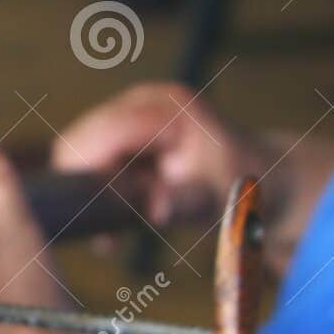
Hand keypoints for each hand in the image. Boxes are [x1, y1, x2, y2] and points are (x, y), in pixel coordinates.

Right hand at [51, 81, 261, 226]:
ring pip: (75, 148)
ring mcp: (130, 109)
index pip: (101, 133)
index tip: (93, 220)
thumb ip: (186, 201)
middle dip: (82, 187)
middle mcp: (144, 100)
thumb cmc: (239, 188)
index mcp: (169, 109)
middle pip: (78, 140)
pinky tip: (117, 210)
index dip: (84, 175)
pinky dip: (93, 185)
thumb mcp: (218, 199)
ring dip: (86, 189)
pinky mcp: (121, 125)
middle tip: (106, 234)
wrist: (259, 174)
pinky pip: (86, 153)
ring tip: (115, 227)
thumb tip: (159, 209)